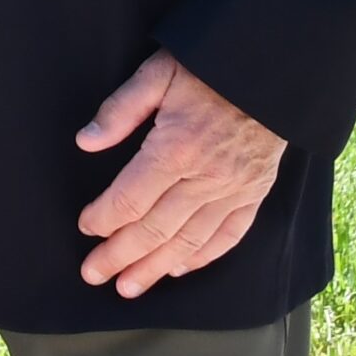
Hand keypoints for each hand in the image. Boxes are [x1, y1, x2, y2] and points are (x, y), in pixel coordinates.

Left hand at [75, 49, 284, 297]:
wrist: (270, 73)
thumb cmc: (207, 68)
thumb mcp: (156, 74)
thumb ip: (119, 110)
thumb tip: (85, 142)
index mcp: (175, 148)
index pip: (130, 198)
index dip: (104, 218)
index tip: (85, 227)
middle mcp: (205, 179)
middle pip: (155, 229)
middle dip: (120, 255)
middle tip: (93, 274)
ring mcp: (232, 191)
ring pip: (189, 241)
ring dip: (155, 267)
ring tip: (128, 287)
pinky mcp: (253, 195)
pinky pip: (227, 236)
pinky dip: (201, 257)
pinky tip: (178, 269)